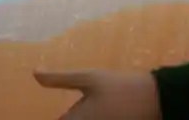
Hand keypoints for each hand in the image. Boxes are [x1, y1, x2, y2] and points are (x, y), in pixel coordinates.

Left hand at [34, 70, 162, 119]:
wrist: (154, 99)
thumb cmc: (118, 86)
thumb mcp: (88, 78)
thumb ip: (59, 78)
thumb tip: (34, 73)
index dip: (59, 116)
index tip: (47, 111)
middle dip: (69, 116)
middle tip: (75, 105)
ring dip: (80, 116)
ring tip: (89, 105)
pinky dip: (92, 117)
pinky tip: (97, 110)